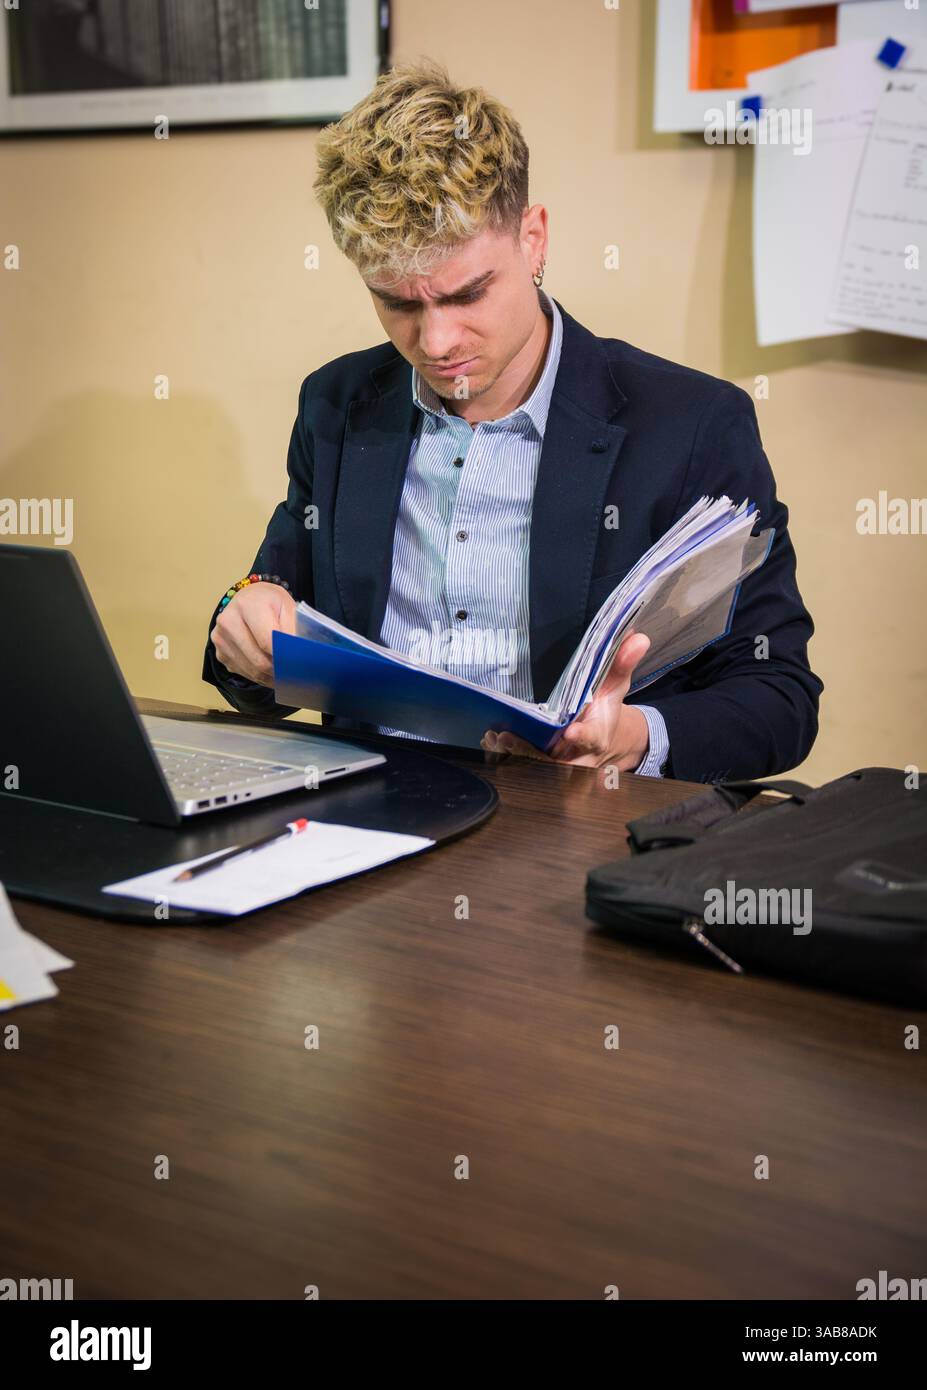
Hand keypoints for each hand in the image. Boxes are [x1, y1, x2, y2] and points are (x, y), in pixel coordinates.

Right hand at [210, 582, 295, 687]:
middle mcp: (228, 621)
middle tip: (295, 674)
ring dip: (271, 676)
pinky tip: (271, 672)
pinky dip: (260, 676)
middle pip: (259, 660)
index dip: (284, 657)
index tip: (298, 665)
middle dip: (279, 670)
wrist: (250, 599)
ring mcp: (221, 638)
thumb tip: (298, 657)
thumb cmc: (270, 603)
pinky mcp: (220, 652)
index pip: (268, 642)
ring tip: (286, 674)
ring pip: (252, 670)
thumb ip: (293, 631)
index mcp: (248, 605)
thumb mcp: (288, 608)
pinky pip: (243, 672)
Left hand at [481, 632, 651, 769]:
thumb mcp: (614, 687)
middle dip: (533, 754)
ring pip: (539, 769)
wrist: (609, 742)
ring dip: (515, 756)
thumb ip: (621, 664)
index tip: (571, 732)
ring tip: (495, 738)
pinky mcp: (547, 769)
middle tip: (508, 737)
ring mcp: (562, 766)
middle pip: (559, 763)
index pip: (591, 737)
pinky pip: (526, 769)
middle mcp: (580, 755)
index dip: (581, 736)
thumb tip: (638, 638)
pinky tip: (491, 745)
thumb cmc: (606, 710)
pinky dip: (509, 759)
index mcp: (598, 735)